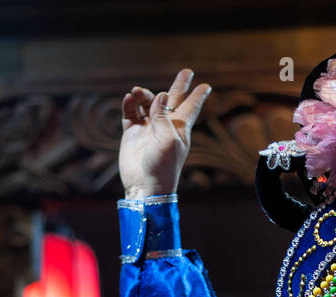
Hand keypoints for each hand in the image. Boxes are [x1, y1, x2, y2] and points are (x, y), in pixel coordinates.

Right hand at [119, 68, 210, 199]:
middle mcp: (165, 126)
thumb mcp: (168, 139)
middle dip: (179, 86)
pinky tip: (129, 98)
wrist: (145, 185)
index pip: (190, 108)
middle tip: (187, 71)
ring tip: (137, 92)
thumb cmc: (163, 166)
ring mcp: (148, 128)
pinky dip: (130, 104)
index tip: (206, 86)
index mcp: (180, 128)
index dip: (197, 96)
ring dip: (144, 95)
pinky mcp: (132, 133)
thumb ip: (163, 115)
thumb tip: (160, 94)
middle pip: (172, 101)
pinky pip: (131, 113)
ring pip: (148, 103)